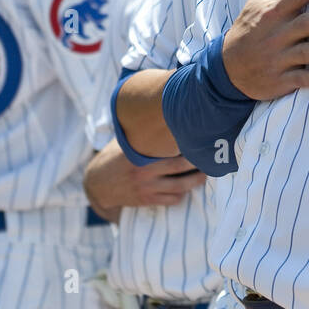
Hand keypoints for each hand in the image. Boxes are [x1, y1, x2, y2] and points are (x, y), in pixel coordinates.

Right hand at [83, 138, 205, 218]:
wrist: (97, 185)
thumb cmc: (114, 157)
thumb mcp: (124, 142)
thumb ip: (139, 132)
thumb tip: (153, 108)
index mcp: (140, 153)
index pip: (168, 146)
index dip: (186, 142)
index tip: (200, 135)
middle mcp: (145, 171)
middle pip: (180, 165)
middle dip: (198, 161)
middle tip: (211, 154)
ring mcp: (148, 187)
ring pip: (180, 186)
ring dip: (196, 180)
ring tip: (206, 173)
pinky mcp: (148, 200)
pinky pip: (172, 199)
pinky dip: (182, 194)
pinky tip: (188, 187)